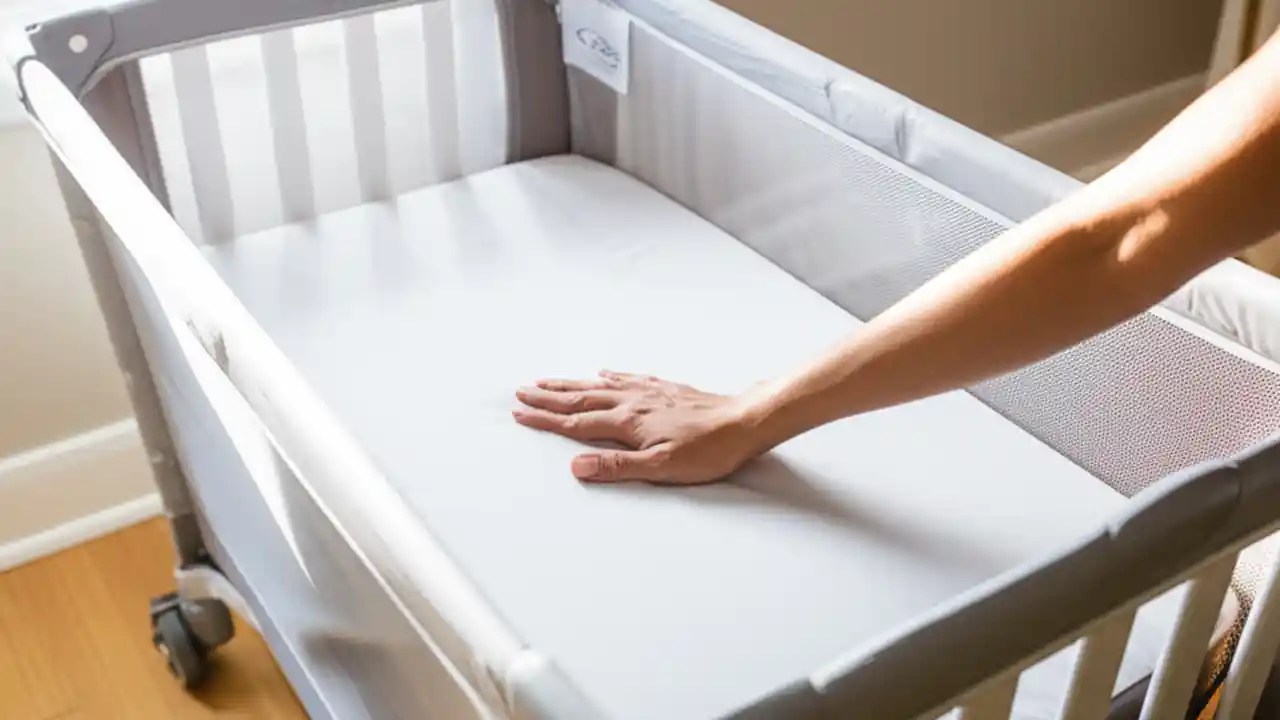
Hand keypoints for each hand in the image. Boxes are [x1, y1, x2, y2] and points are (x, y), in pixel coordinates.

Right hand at [513, 370, 765, 483]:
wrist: (744, 422)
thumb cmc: (707, 450)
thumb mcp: (661, 468)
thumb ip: (617, 468)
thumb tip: (577, 466)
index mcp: (626, 423)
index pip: (576, 423)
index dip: (545, 420)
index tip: (520, 413)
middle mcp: (632, 402)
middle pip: (580, 399)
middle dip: (548, 397)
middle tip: (521, 392)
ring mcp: (648, 392)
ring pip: (599, 386)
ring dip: (570, 384)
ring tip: (548, 381)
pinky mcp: (664, 388)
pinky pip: (627, 378)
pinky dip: (609, 376)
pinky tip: (602, 372)